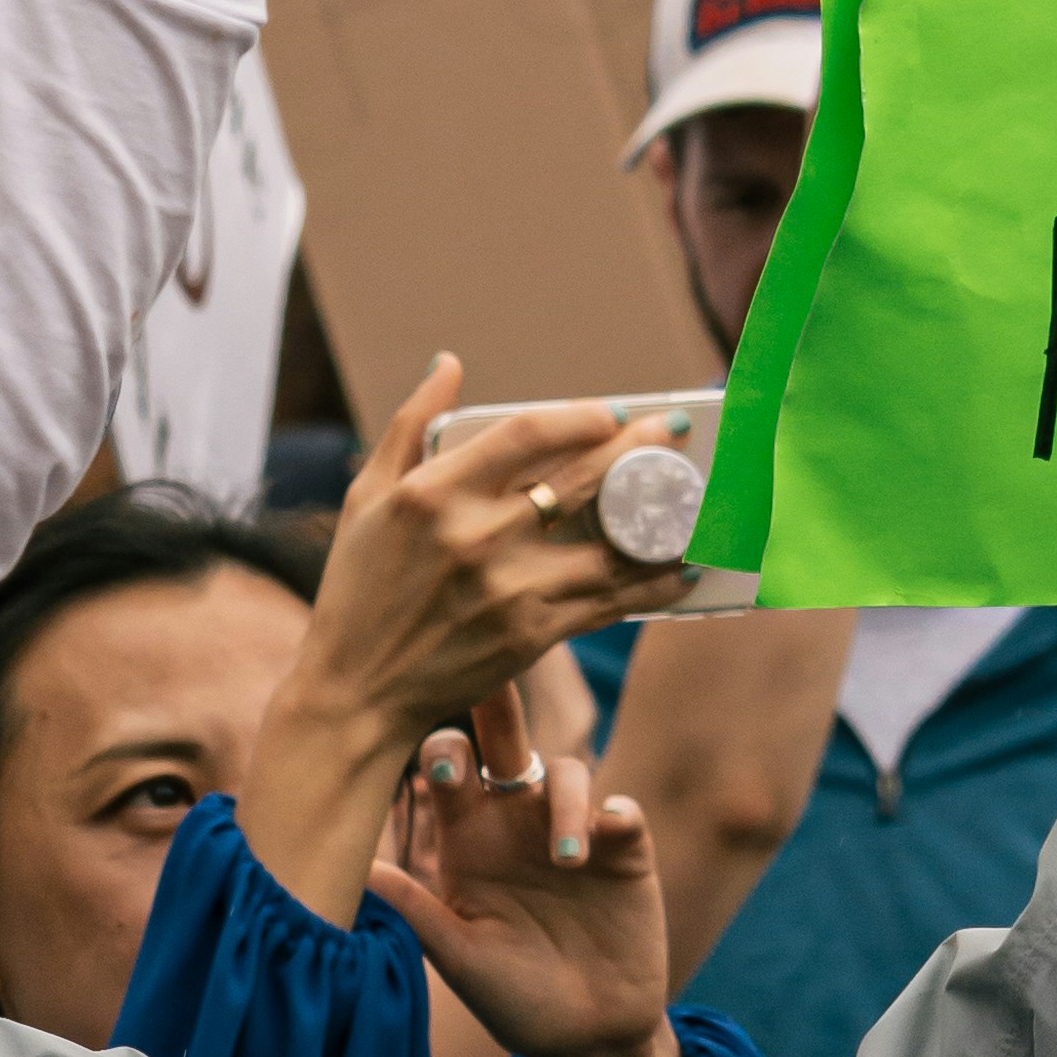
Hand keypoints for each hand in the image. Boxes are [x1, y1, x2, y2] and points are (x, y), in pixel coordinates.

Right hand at [236, 363, 698, 931]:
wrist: (358, 693)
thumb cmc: (357, 590)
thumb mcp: (365, 498)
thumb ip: (410, 424)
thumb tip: (449, 363)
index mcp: (433, 495)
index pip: (526, 434)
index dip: (579, 416)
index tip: (611, 412)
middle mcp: (476, 539)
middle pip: (580, 481)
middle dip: (638, 449)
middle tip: (674, 430)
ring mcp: (509, 591)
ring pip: (607, 546)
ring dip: (660, 518)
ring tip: (699, 494)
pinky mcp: (531, 637)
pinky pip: (608, 603)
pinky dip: (652, 585)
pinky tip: (682, 568)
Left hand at [374, 699, 682, 1056]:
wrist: (587, 1037)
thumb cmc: (514, 999)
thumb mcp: (462, 960)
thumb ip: (419, 914)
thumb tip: (362, 872)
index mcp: (468, 839)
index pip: (450, 770)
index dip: (445, 754)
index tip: (447, 771)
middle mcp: (517, 823)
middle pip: (507, 742)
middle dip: (501, 707)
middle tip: (496, 681)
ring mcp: (573, 833)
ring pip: (568, 773)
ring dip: (566, 800)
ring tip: (566, 858)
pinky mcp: (625, 854)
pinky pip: (621, 812)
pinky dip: (613, 813)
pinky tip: (607, 836)